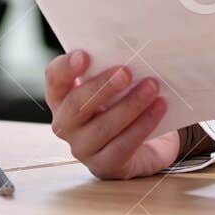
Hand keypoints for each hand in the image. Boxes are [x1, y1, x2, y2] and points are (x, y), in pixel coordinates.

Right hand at [45, 50, 180, 179]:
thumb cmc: (124, 105)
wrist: (145, 145)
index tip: (84, 55)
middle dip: (102, 87)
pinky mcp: (104, 165)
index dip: (66, 68)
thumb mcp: (115, 86)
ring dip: (130, 105)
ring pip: (102, 127)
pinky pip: (123, 146)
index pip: (55, 79)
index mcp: (62, 97)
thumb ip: (113, 69)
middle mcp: (65, 124)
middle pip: (76, 105)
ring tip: (152, 87)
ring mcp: (82, 148)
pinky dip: (143, 125)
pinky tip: (159, 108)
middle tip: (127, 71)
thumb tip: (132, 49)